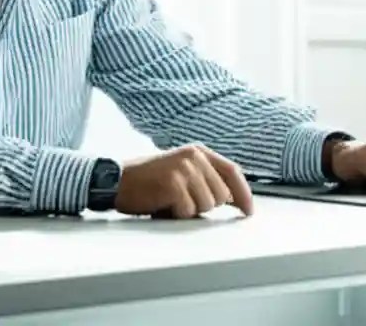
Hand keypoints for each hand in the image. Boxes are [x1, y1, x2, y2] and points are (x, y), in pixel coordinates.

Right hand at [115, 144, 254, 218]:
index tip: (248, 211)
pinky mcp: (173, 183)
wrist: (116, 180)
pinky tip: (163, 204)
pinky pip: (188, 211)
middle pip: (222, 194)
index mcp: (198, 151)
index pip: (232, 171)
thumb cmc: (149, 181)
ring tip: (171, 201)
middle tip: (182, 201)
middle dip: (206, 205)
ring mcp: (184, 168)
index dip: (243, 193)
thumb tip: (234, 199)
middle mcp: (194, 156)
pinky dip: (176, 214)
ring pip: (208, 205)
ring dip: (190, 210)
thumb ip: (207, 179)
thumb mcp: (182, 171)